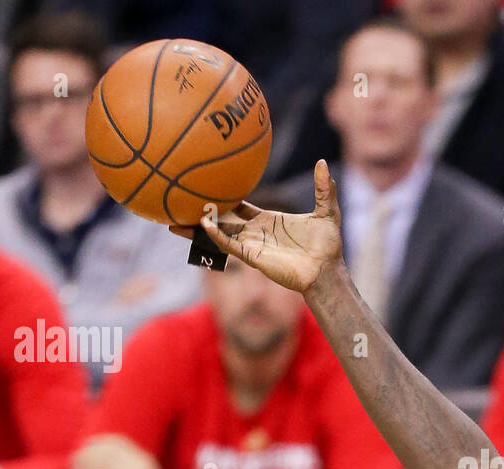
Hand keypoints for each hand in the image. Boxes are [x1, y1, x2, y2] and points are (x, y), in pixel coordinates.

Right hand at [173, 159, 343, 293]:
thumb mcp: (326, 211)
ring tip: (175, 219)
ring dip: (199, 227)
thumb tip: (322, 162)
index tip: (209, 184)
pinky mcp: (253, 258)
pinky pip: (229, 245)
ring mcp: (252, 245)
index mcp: (268, 221)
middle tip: (181, 201)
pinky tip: (203, 224)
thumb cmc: (328, 246)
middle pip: (222, 220)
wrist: (328, 271)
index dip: (226, 197)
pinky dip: (216, 236)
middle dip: (203, 213)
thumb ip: (322, 188)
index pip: (240, 207)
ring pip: (219, 234)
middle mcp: (256, 233)